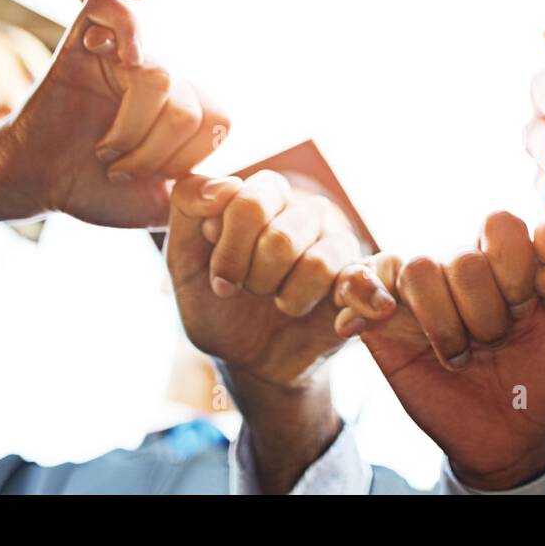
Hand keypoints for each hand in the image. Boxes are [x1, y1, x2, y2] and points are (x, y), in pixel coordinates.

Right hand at [0, 0, 228, 227]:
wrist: (33, 183)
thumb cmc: (93, 189)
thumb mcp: (155, 206)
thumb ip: (197, 200)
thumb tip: (233, 189)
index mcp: (183, 106)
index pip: (218, 120)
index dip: (187, 159)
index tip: (150, 178)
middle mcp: (160, 77)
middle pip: (189, 103)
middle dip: (156, 152)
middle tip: (119, 168)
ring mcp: (123, 57)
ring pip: (159, 76)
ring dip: (130, 129)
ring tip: (104, 149)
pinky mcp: (83, 43)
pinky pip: (114, 7)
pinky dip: (124, 28)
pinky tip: (117, 60)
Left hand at [165, 172, 370, 387]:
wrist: (249, 360)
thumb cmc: (215, 303)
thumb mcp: (182, 257)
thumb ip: (188, 206)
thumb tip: (227, 185)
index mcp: (263, 196)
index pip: (250, 201)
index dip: (230, 250)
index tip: (220, 280)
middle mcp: (304, 210)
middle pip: (283, 238)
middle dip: (256, 280)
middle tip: (251, 292)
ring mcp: (338, 242)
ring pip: (318, 264)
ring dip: (288, 299)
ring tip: (281, 304)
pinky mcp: (362, 278)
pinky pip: (360, 282)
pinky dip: (351, 302)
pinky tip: (337, 321)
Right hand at [333, 212, 544, 490]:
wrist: (513, 437)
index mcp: (505, 258)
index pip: (501, 225)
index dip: (520, 267)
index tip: (538, 307)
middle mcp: (460, 266)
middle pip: (463, 257)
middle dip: (489, 312)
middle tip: (500, 341)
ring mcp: (419, 291)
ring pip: (418, 268)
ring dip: (447, 324)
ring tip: (461, 356)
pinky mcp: (380, 318)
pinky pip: (355, 279)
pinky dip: (363, 290)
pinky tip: (385, 315)